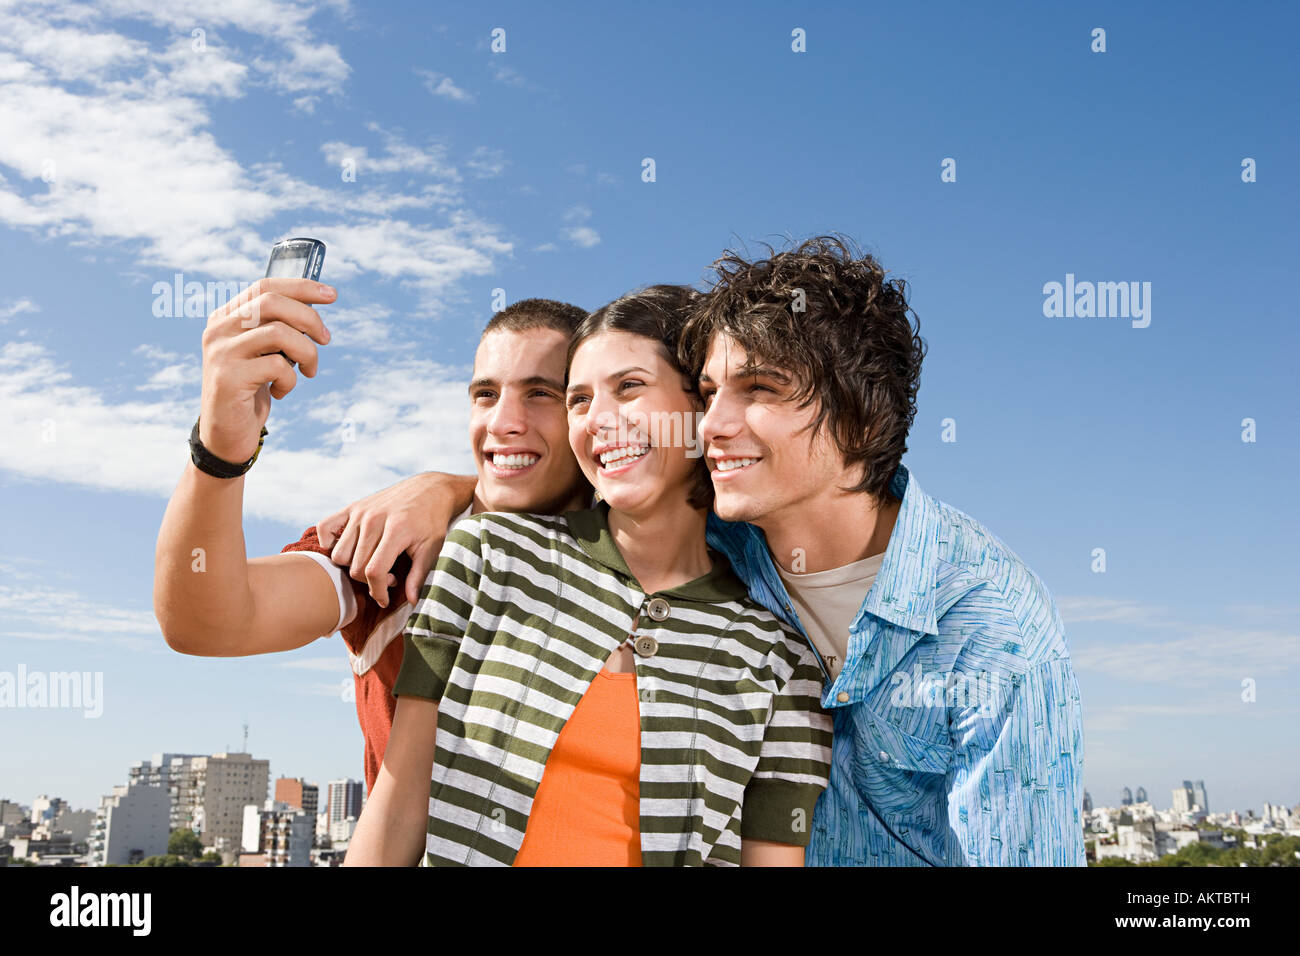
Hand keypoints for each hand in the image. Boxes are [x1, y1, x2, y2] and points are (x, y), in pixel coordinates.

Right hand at [198, 277, 334, 462]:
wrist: (226, 433)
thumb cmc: (251, 389)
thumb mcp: (264, 353)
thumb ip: (278, 329)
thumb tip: (314, 307)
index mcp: (226, 317)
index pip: (265, 287)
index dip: (301, 287)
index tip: (331, 294)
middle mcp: (218, 329)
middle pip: (273, 303)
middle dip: (309, 319)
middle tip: (326, 339)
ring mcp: (221, 352)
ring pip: (279, 332)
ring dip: (306, 352)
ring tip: (309, 370)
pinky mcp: (228, 377)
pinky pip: (277, 366)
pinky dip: (290, 379)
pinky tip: (282, 392)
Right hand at [316, 472, 466, 607]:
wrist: (430, 490)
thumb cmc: (433, 522)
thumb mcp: (432, 549)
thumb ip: (419, 576)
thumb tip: (412, 602)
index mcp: (395, 530)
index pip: (373, 571)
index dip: (378, 592)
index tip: (385, 599)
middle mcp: (373, 519)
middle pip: (355, 567)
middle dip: (370, 582)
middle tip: (389, 577)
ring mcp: (360, 512)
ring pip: (339, 554)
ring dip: (352, 566)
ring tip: (374, 563)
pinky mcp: (352, 506)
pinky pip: (325, 528)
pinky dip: (330, 542)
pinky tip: (351, 549)